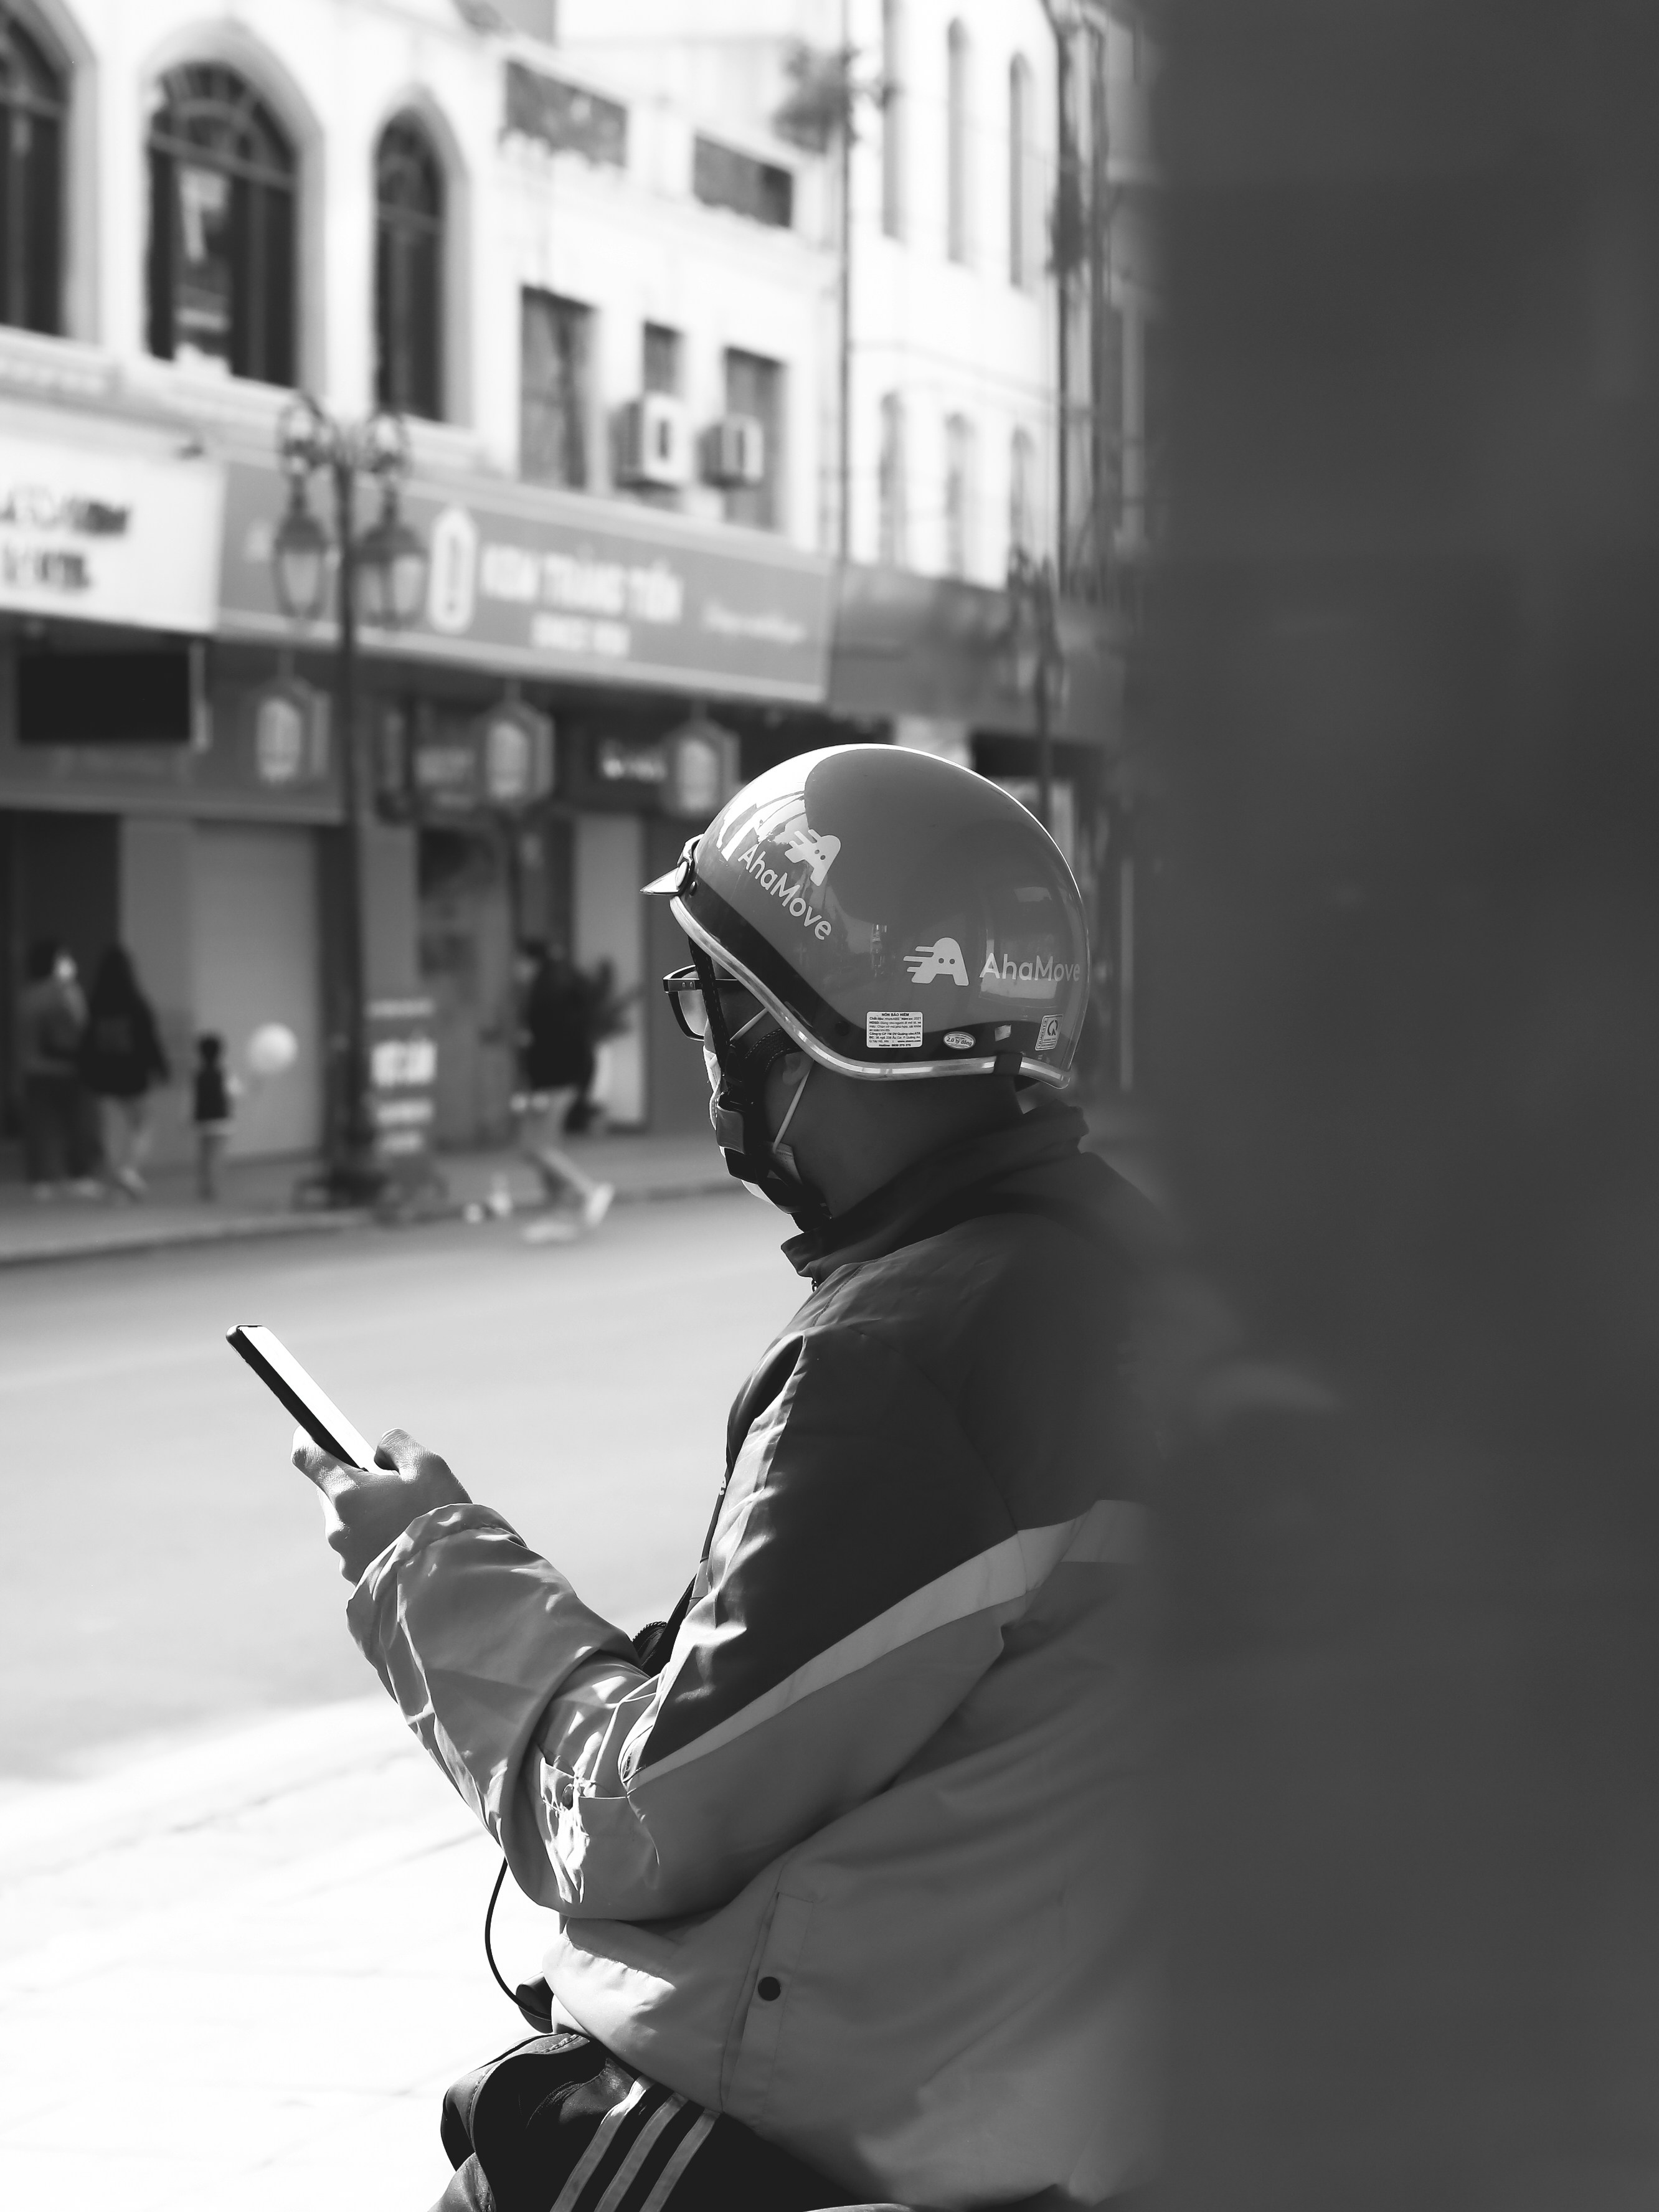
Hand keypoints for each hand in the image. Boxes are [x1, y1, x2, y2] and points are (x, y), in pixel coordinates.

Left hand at [291, 1425, 471, 1583]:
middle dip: (355, 1481)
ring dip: (367, 1512)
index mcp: (347, 1495)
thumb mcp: (428, 1466)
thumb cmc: (440, 1519)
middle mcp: (338, 1527)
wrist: (453, 1583)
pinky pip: (360, 1548)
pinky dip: (376, 1538)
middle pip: (332, 1491)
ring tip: (407, 1516)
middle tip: (390, 1481)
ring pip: (348, 1521)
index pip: (308, 1458)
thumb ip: (397, 1445)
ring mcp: (345, 1557)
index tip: (312, 1432)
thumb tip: (379, 1452)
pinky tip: (406, 1541)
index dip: (308, 1440)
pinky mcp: (357, 1579)